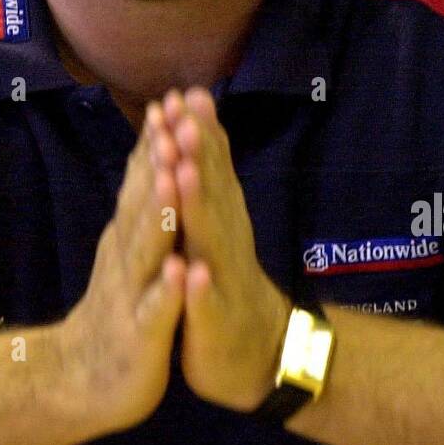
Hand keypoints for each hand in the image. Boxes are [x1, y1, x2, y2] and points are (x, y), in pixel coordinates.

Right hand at [60, 105, 185, 433]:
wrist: (79, 380)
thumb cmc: (113, 311)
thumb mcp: (125, 250)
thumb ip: (136, 204)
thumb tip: (147, 152)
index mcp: (127, 236)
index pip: (142, 181)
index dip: (155, 142)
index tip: (170, 99)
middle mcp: (126, 256)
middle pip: (144, 202)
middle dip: (159, 161)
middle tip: (171, 118)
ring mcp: (131, 293)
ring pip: (147, 248)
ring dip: (161, 212)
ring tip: (175, 177)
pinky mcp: (141, 335)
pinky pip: (156, 311)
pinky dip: (168, 291)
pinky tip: (181, 272)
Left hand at [161, 87, 292, 411]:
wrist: (258, 352)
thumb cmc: (226, 279)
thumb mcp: (217, 222)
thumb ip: (209, 171)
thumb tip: (199, 118)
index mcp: (219, 218)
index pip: (209, 166)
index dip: (198, 131)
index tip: (184, 91)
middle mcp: (224, 240)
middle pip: (211, 191)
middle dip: (198, 152)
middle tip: (185, 113)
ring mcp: (222, 280)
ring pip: (208, 238)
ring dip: (199, 204)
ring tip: (186, 171)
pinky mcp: (214, 322)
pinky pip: (207, 304)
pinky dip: (201, 288)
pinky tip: (196, 273)